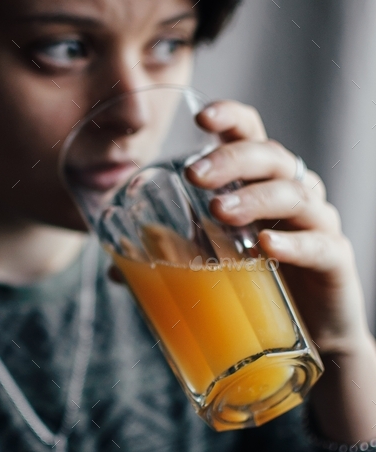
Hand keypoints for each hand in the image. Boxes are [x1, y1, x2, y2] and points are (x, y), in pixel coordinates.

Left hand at [185, 99, 375, 442]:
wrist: (313, 333)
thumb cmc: (262, 284)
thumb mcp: (214, 263)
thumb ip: (175, 258)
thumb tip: (116, 271)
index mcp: (261, 183)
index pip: (251, 134)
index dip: (230, 118)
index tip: (200, 119)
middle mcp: (294, 194)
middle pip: (271, 157)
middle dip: (232, 160)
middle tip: (194, 175)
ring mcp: (318, 224)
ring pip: (294, 195)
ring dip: (255, 199)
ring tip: (220, 211)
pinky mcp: (335, 261)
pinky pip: (319, 244)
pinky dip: (293, 244)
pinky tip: (267, 247)